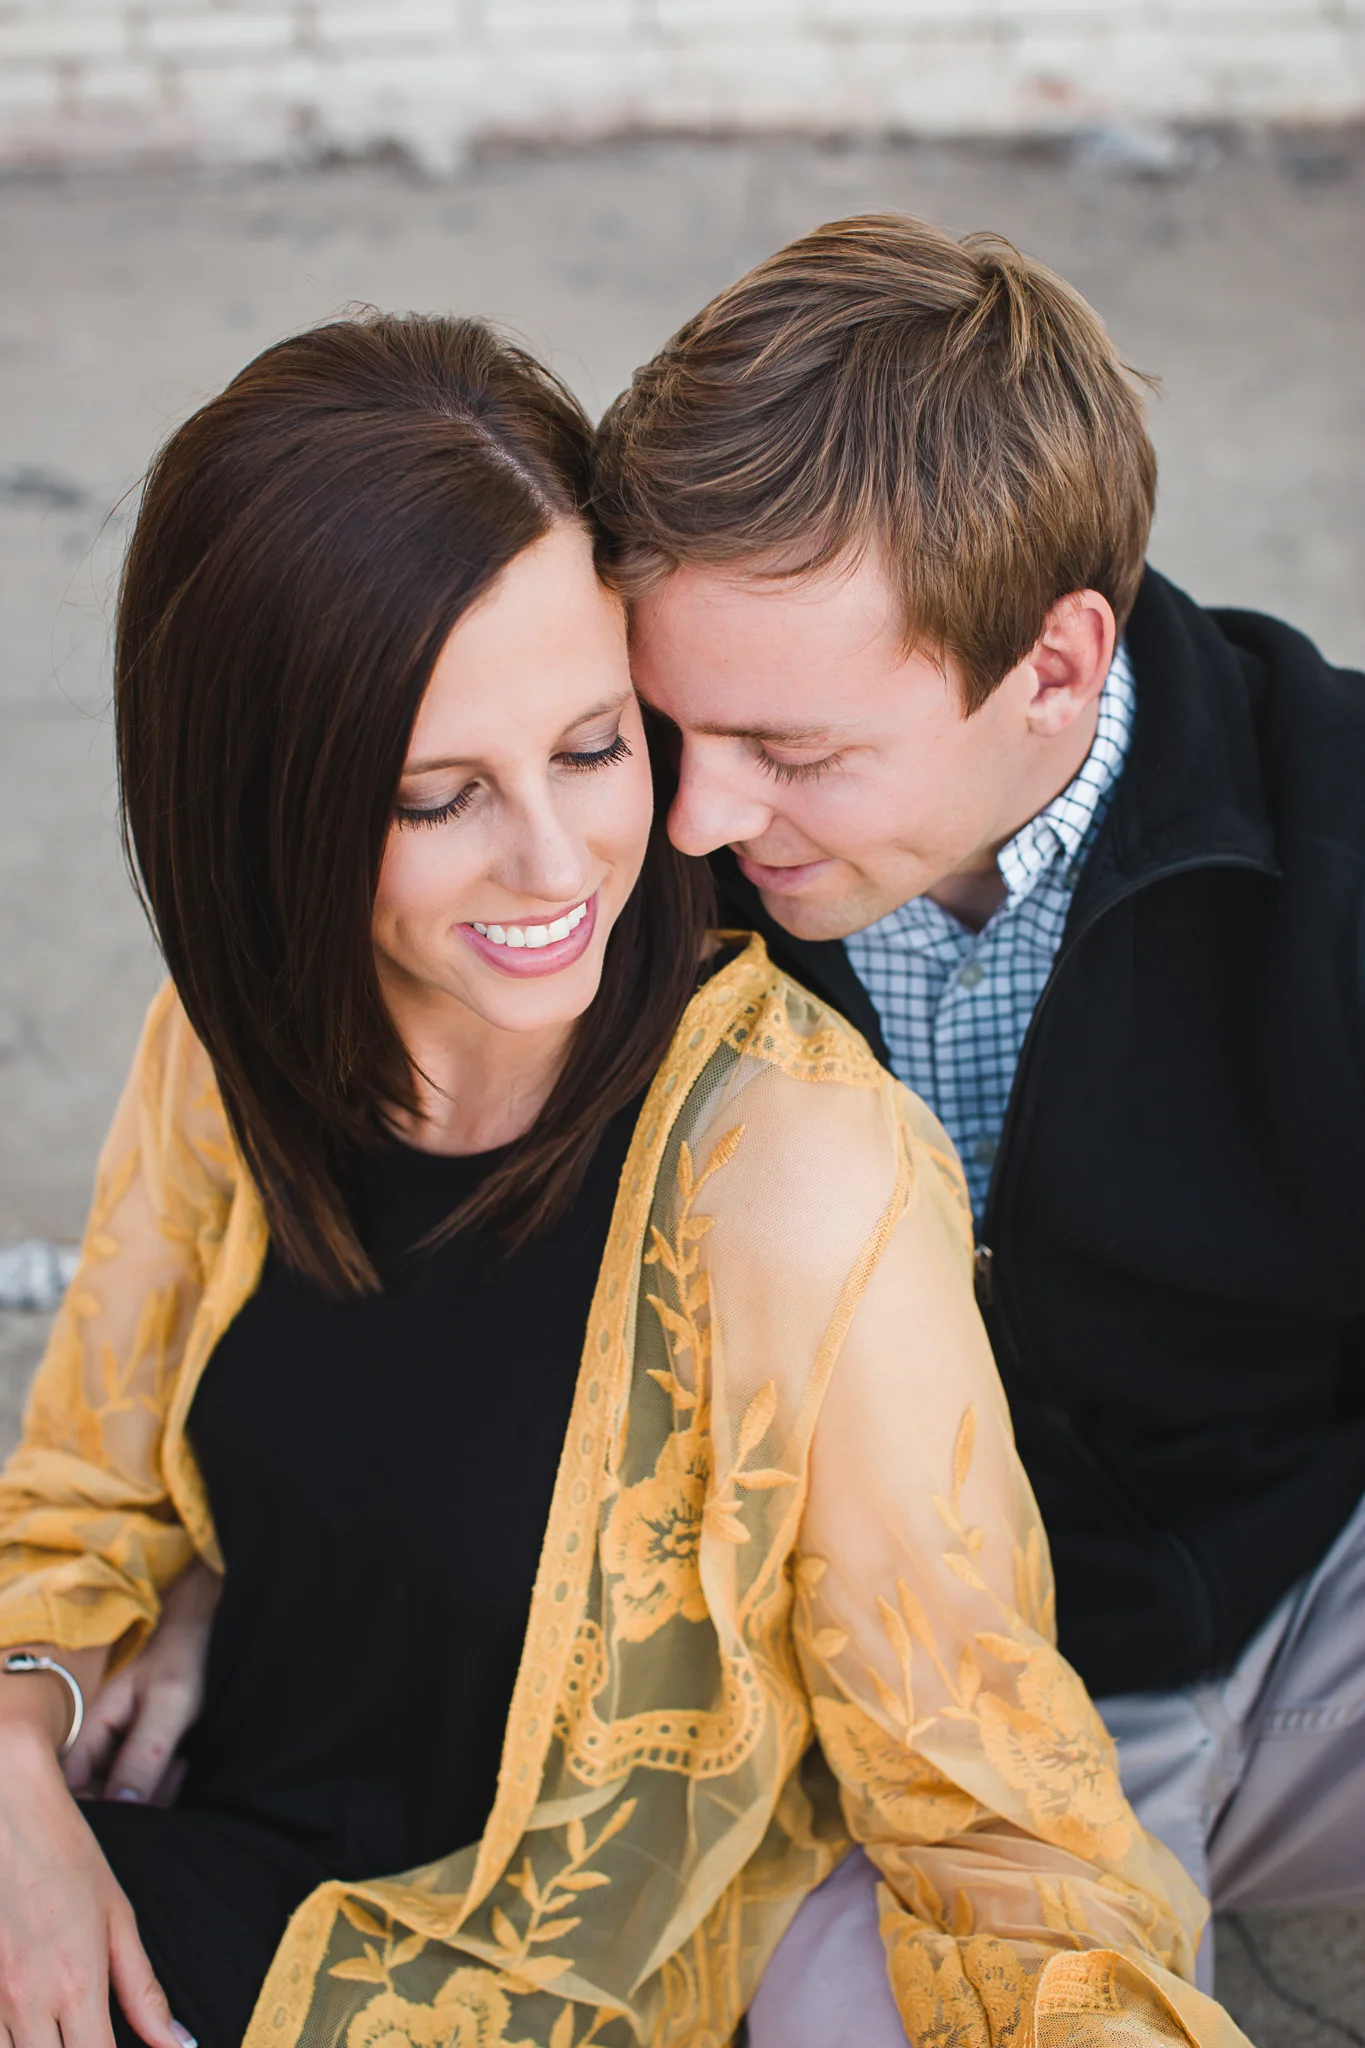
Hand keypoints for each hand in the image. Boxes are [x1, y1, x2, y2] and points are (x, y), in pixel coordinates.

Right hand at [0, 1716, 189, 2047]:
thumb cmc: (66, 1855)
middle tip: (89, 2038)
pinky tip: (27, 2027)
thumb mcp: (117, 1917)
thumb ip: (143, 1990)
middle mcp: (28, 2000)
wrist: (7, 1810)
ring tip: (60, 2032)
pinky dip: (7, 2038)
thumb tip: (179, 2043)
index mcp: (77, 1984)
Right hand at [65, 1561, 220, 1807]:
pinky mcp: (126, 1755)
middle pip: (96, 1798)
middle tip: (170, 1777)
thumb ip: (145, 1754)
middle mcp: (90, 1745)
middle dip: (134, 1803)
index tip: (140, 1804)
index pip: (75, 1790)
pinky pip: (132, 1788)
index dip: (103, 1808)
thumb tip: (123, 1806)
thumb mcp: (168, 1703)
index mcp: (87, 1730)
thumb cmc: (177, 1659)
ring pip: (117, 1797)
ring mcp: (108, 1751)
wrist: (189, 1635)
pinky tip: (178, 1766)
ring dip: (150, 1795)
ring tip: (178, 1765)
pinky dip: (156, 1786)